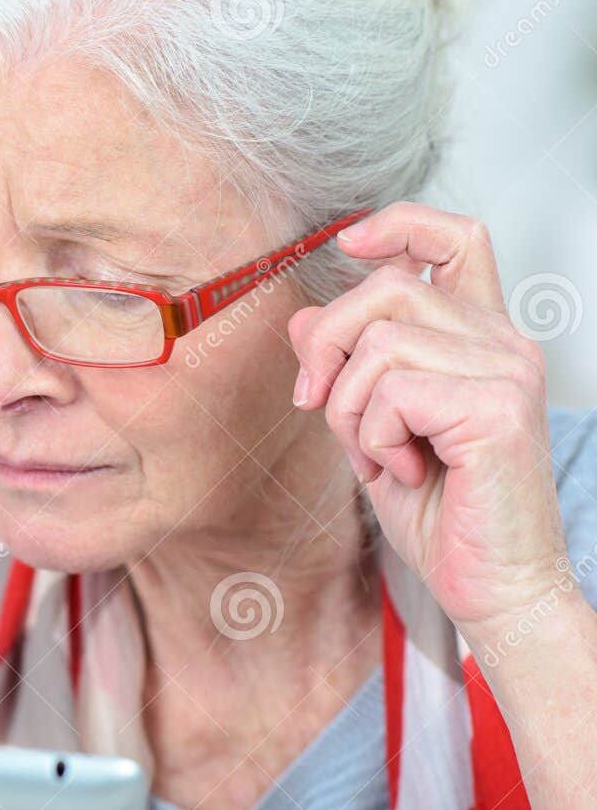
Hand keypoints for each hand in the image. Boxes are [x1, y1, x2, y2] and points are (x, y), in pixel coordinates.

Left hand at [287, 202, 569, 640]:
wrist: (490, 585)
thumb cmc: (441, 513)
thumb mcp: (371, 429)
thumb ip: (345, 371)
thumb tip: (303, 319)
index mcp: (480, 338)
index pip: (455, 239)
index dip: (397, 225)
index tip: (347, 244)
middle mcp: (503, 343)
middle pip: (385, 290)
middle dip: (328, 349)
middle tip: (322, 409)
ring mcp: (506, 372)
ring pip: (379, 344)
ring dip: (348, 409)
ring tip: (378, 455)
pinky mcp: (496, 409)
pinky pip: (391, 392)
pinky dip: (372, 439)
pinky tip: (404, 472)